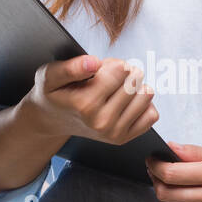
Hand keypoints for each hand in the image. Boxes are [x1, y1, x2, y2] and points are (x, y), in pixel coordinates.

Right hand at [16, 55, 158, 146]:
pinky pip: (151, 114)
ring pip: (146, 96)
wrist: (53, 119)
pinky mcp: (124, 138)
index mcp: (84, 104)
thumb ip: (71, 67)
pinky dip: (142, 104)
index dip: (112, 63)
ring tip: (115, 89)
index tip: (100, 67)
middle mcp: (101, 122)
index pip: (120, 70)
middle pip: (134, 81)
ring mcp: (114, 133)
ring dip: (134, 86)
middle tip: (105, 78)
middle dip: (123, 72)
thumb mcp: (50, 75)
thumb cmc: (54, 93)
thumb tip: (93, 63)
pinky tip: (124, 102)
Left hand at [145, 141, 201, 201]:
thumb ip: (196, 152)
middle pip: (168, 194)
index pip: (172, 174)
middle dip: (155, 181)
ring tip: (169, 185)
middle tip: (156, 171)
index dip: (155, 166)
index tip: (152, 160)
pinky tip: (185, 200)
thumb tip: (170, 147)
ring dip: (165, 198)